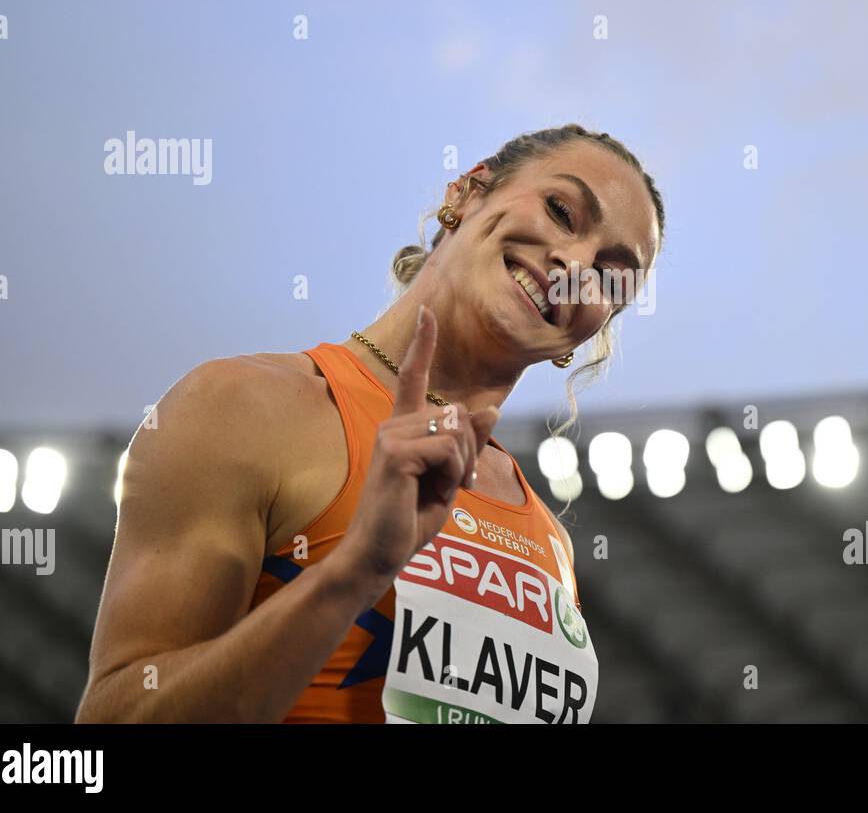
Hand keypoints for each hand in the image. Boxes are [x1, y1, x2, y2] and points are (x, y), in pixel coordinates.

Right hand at [336, 305, 499, 596]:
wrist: (377, 555)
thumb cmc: (408, 521)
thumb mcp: (449, 479)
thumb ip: (467, 445)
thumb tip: (490, 410)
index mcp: (403, 428)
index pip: (414, 377)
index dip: (424, 344)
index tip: (428, 312)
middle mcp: (393, 424)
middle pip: (459, 415)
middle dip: (468, 453)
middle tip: (447, 487)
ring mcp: (391, 435)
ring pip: (458, 431)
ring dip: (461, 467)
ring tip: (435, 492)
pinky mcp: (395, 452)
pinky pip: (451, 449)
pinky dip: (454, 475)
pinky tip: (432, 493)